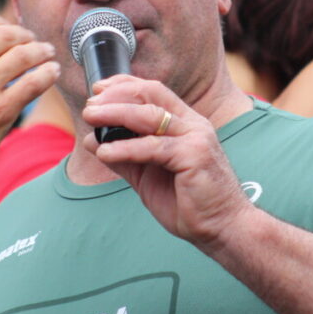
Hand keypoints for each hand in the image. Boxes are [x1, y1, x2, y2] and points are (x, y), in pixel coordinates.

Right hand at [0, 13, 59, 174]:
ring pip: (24, 55)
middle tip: (33, 41)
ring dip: (41, 51)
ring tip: (48, 54)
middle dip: (24, 35)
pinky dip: (47, 74)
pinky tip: (52, 72)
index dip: (1, 23)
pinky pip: (33, 84)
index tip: (10, 31)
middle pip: (6, 35)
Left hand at [81, 74, 251, 248]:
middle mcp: (193, 124)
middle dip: (116, 96)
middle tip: (90, 106)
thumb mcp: (148, 175)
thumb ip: (124, 156)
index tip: (97, 91)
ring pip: (150, 116)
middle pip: (151, 94)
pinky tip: (105, 152)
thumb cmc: (189, 203)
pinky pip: (153, 147)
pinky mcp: (194, 156)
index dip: (124, 85)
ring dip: (115, 114)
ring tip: (91, 119)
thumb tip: (92, 140)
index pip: (153, 91)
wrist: (222, 228)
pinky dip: (125, 148)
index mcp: (185, 124)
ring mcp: (196, 137)